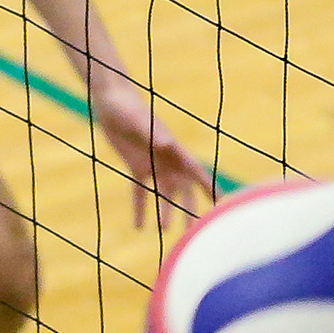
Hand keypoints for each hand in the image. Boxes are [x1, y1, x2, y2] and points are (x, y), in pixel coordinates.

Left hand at [89, 73, 214, 229]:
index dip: (209, 186)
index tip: (222, 202)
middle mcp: (168, 159)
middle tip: (192, 230)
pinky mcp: (137, 165)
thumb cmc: (126, 108)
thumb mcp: (138, 120)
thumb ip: (153, 131)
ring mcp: (154, 163)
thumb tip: (167, 143)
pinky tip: (139, 226)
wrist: (111, 101)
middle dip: (190, 208)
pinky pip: (140, 191)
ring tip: (164, 231)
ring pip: (165, 193)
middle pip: (184, 188)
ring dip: (166, 210)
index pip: (196, 171)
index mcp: (174, 149)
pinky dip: (140, 207)